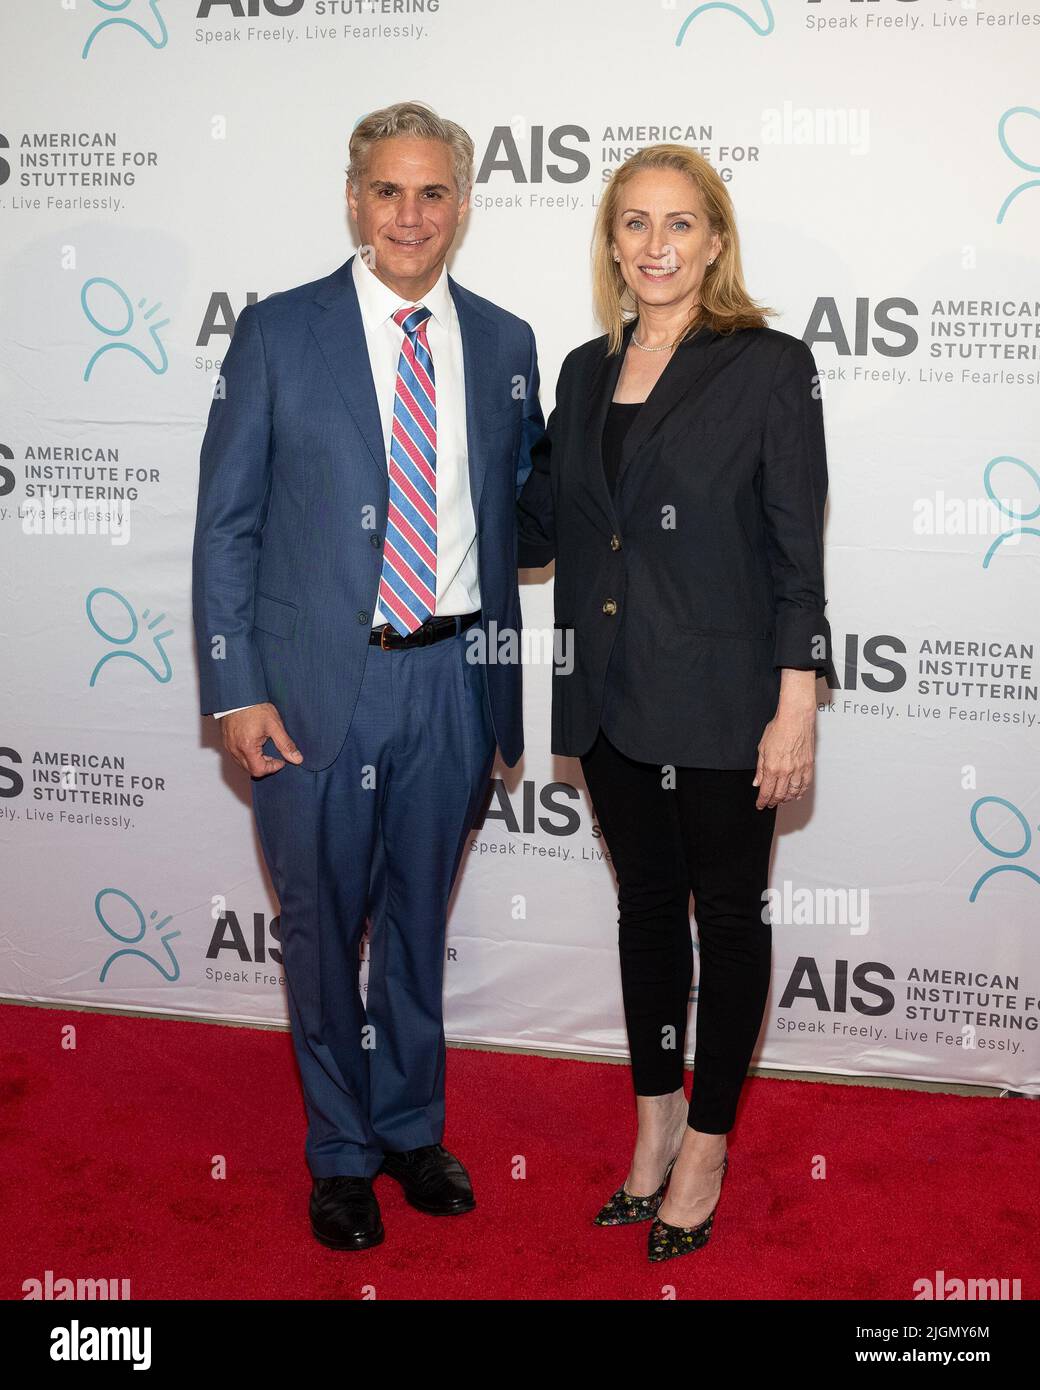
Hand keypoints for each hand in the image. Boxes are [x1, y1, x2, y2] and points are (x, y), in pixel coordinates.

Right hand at [221, 702, 302, 776]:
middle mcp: (234, 749)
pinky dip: (246, 755)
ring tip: (264, 748)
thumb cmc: (255, 707)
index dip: (272, 768)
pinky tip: (254, 744)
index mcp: (247, 747)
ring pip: (242, 764)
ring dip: (255, 761)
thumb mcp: (275, 726)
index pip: (258, 770)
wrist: (239, 694)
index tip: (280, 759)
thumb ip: (285, 745)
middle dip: (264, 765)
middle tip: (274, 754)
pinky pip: (236, 755)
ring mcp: (228, 745)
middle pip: (249, 769)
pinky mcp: (225, 741)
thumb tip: (297, 759)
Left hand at [753, 674, 816, 809]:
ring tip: (781, 800)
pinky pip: (805, 784)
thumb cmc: (779, 729)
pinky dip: (800, 792)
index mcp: (772, 768)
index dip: (762, 801)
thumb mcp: (762, 748)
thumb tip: (757, 782)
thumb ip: (760, 768)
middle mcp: (786, 771)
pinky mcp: (809, 766)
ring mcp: (799, 769)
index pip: (766, 791)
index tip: (760, 805)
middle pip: (779, 794)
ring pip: (793, 792)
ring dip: (786, 799)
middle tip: (769, 804)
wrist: (796, 719)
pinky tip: (796, 795)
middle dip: (773, 802)